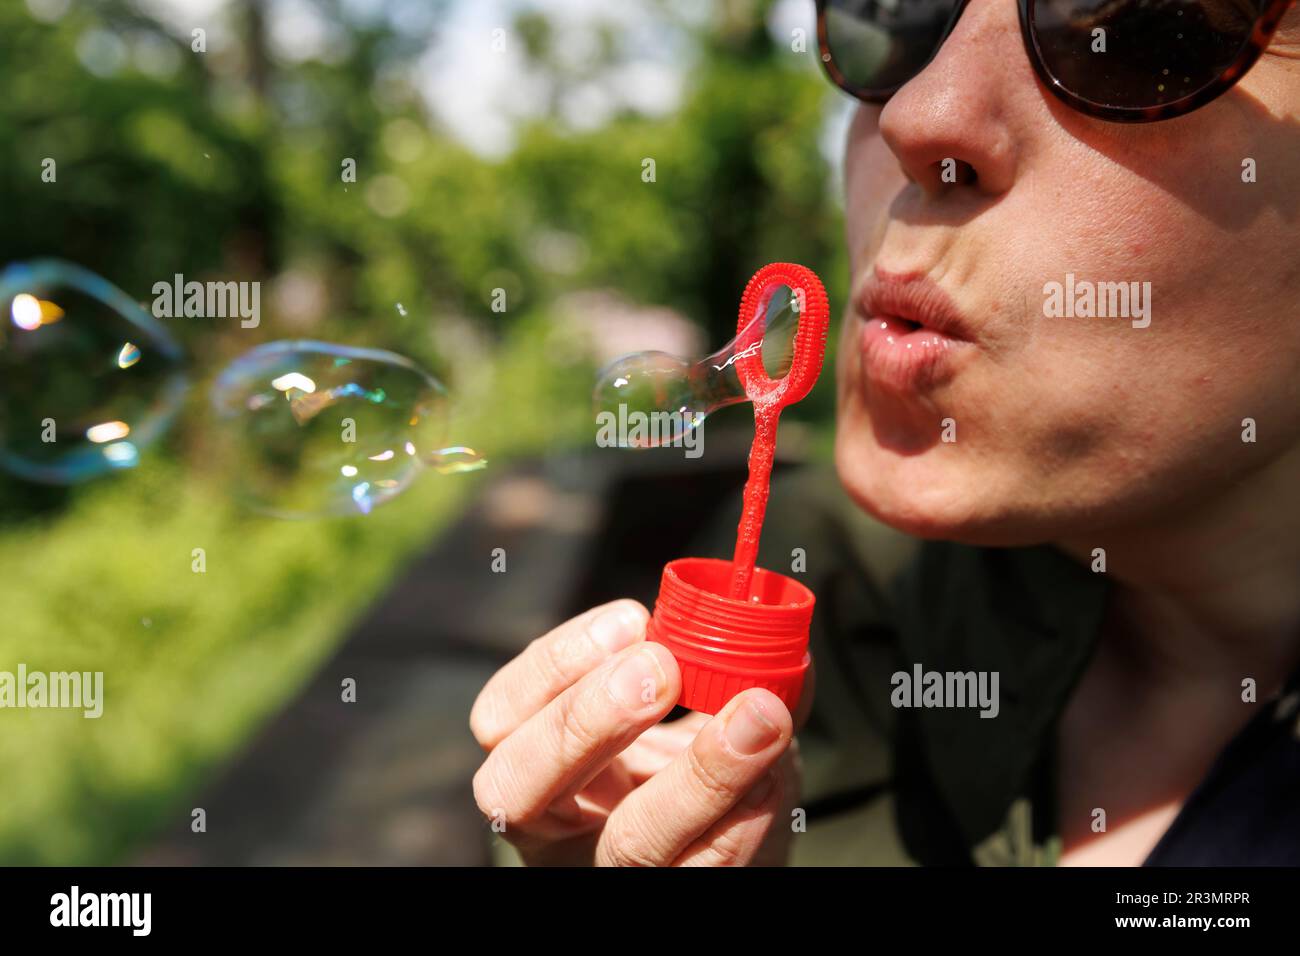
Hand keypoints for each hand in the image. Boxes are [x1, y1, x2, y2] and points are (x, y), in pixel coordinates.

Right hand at [469, 600, 806, 865]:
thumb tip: (760, 628)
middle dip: (587, 717)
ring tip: (758, 716)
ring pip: (630, 844)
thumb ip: (715, 667)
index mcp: (541, 765)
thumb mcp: (685, 717)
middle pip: (517, 788)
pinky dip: (745, 821)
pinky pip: (706, 871)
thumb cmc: (702, 779)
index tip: (633, 619)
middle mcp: (555, 830)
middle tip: (663, 668)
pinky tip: (770, 781)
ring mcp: (610, 875)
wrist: (739, 852)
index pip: (501, 716)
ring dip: (702, 773)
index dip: (556, 664)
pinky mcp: (677, 896)